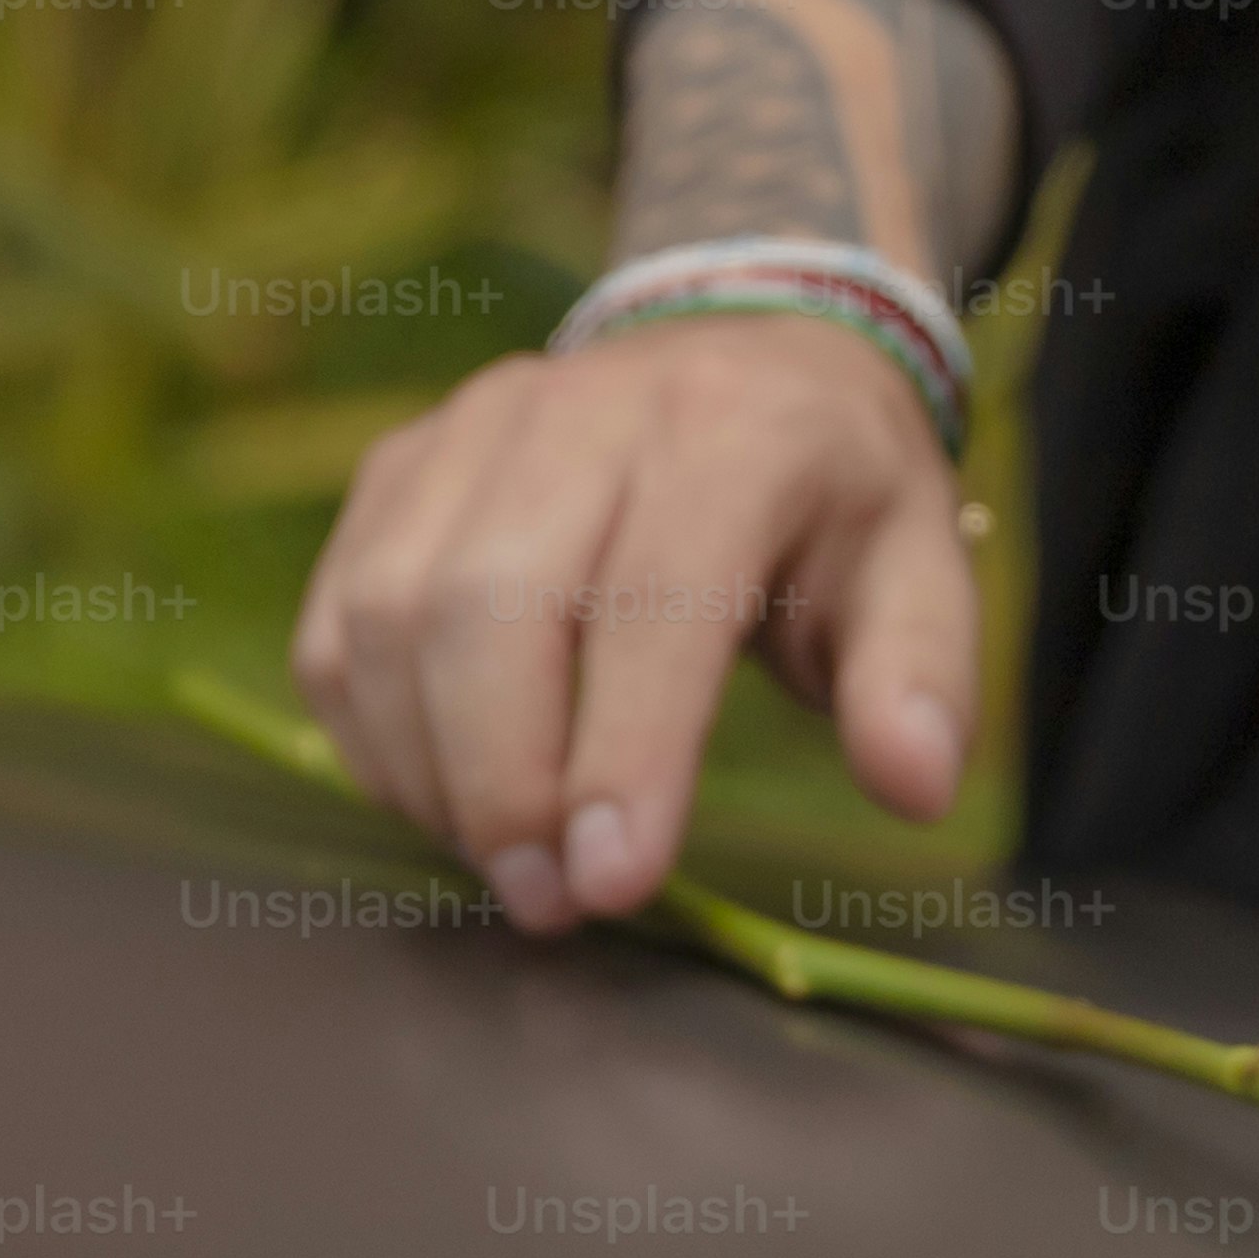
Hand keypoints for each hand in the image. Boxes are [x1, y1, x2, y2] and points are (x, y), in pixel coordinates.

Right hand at [291, 315, 980, 930]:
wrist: (740, 353)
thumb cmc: (830, 501)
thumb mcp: (917, 568)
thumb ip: (918, 677)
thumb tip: (915, 784)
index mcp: (731, 432)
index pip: (654, 597)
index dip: (623, 751)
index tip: (613, 885)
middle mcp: (580, 408)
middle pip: (488, 605)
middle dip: (503, 782)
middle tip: (549, 904)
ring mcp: (468, 431)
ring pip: (392, 615)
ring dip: (430, 773)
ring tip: (505, 865)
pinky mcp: (393, 472)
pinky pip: (340, 625)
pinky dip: (371, 739)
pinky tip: (443, 799)